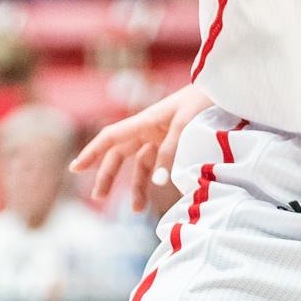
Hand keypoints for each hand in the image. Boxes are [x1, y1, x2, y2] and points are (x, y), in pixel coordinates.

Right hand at [70, 84, 212, 211]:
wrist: (225, 90)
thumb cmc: (204, 101)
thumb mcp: (187, 125)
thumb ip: (171, 151)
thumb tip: (158, 182)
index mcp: (146, 120)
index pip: (111, 137)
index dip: (92, 152)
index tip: (75, 168)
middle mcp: (148, 128)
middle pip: (120, 153)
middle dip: (108, 175)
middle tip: (98, 197)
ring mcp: (160, 136)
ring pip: (139, 163)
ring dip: (136, 185)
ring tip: (137, 210)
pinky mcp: (174, 142)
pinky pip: (158, 163)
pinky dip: (156, 178)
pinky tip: (160, 194)